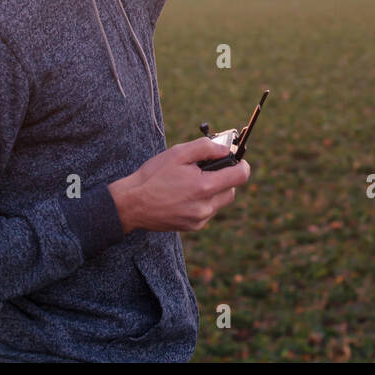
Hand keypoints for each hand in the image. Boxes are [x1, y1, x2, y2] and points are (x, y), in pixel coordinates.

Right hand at [108, 137, 251, 232]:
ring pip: (221, 201)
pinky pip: (209, 211)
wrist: (131, 204)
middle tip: (208, 168)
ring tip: (193, 182)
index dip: (242, 164)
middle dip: (225, 177)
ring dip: (215, 190)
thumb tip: (226, 149)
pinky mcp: (193, 227)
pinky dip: (204, 201)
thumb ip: (206, 148)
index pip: (241, 176)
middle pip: (232, 189)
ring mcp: (200, 219)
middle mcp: (205, 207)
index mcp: (204, 187)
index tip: (237, 159)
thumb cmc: (153, 176)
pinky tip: (186, 195)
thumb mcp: (178, 153)